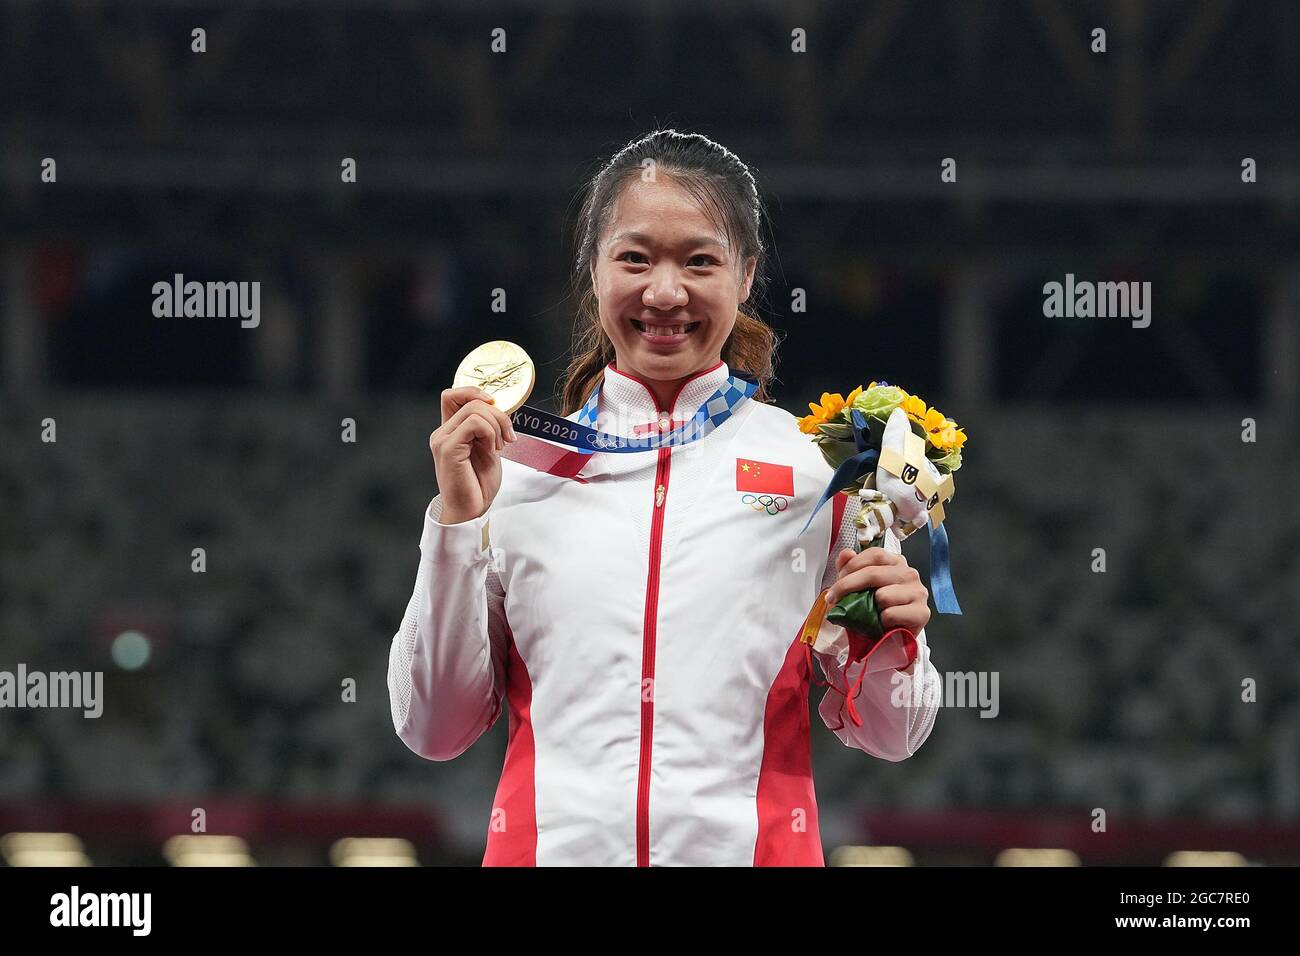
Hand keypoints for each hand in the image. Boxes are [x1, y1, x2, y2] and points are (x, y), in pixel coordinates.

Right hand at [429, 386, 518, 523]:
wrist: (471, 511)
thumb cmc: (478, 484)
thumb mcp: (488, 448)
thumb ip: (488, 428)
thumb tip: (499, 407)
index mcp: (450, 431)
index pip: (453, 395)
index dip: (475, 392)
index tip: (496, 407)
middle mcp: (442, 433)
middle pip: (472, 401)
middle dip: (498, 414)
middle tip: (508, 437)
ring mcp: (443, 439)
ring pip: (475, 409)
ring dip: (496, 425)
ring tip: (499, 447)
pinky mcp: (448, 448)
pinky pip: (473, 424)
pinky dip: (490, 433)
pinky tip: (493, 450)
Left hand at [825, 547, 929, 634]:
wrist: (890, 637)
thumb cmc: (875, 609)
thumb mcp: (859, 586)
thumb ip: (851, 567)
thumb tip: (846, 554)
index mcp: (896, 562)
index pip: (874, 555)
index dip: (851, 567)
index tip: (836, 583)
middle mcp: (910, 573)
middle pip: (874, 573)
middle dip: (847, 586)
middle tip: (835, 599)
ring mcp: (918, 592)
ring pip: (882, 596)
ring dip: (870, 608)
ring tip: (870, 614)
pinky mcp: (922, 613)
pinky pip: (890, 614)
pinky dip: (881, 621)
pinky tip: (882, 623)